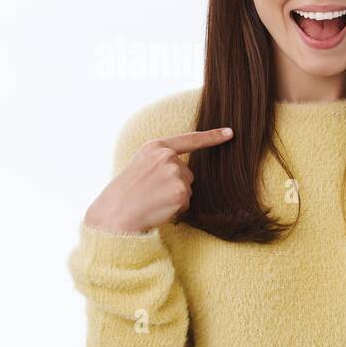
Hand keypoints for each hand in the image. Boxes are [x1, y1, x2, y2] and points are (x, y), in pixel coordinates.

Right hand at [83, 127, 232, 233]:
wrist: (115, 213)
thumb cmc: (126, 193)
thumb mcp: (141, 166)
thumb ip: (162, 161)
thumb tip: (185, 170)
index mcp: (155, 147)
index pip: (189, 140)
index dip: (212, 136)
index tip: (230, 133)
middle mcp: (167, 157)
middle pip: (188, 173)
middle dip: (175, 185)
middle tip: (151, 193)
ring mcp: (175, 173)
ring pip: (188, 189)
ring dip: (175, 198)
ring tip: (153, 200)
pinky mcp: (181, 192)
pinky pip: (187, 203)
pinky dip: (177, 209)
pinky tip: (159, 208)